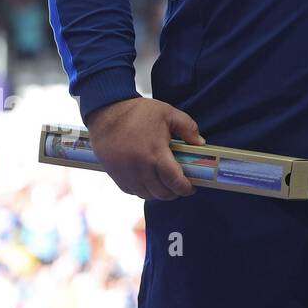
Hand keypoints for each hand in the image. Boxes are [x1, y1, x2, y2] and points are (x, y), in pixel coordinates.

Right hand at [85, 97, 204, 200]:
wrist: (106, 112)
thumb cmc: (138, 112)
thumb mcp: (169, 113)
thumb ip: (188, 128)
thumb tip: (200, 143)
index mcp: (156, 153)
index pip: (174, 181)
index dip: (185, 188)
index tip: (192, 188)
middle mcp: (140, 167)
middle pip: (161, 192)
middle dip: (174, 193)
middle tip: (181, 187)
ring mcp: (126, 173)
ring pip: (145, 195)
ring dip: (158, 194)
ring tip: (166, 186)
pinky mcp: (114, 174)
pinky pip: (131, 191)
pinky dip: (142, 191)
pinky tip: (149, 184)